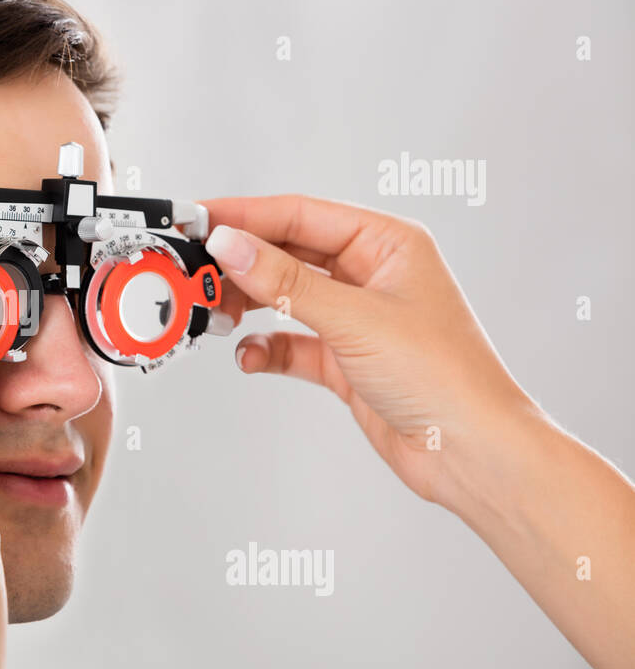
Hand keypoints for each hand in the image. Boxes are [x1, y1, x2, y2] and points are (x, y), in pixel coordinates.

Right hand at [194, 194, 634, 668]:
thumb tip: (232, 245)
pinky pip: (290, 343)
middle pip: (288, 253)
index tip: (201, 220)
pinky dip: (266, 347)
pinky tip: (250, 353)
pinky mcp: (345, 360)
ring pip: (284, 297)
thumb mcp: (354, 318)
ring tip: (216, 311)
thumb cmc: (446, 378)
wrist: (471, 454)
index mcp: (388, 244)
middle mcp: (372, 275)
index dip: (247, 216)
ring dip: (249, 305)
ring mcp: (357, 319)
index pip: (301, 214)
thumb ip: (284, 279)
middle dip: (241, 263)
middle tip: (196, 269)